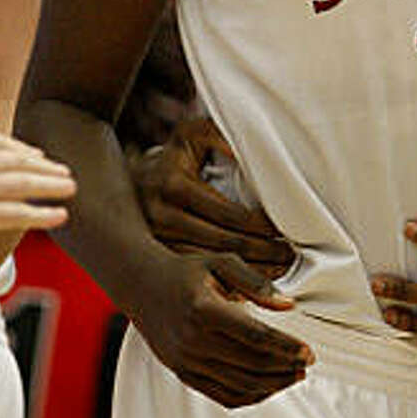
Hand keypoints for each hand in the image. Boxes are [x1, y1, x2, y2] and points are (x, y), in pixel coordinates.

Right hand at [0, 131, 74, 244]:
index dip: (19, 148)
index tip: (38, 153)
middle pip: (15, 160)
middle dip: (43, 165)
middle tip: (64, 172)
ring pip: (23, 182)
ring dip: (51, 184)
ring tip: (70, 188)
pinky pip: (17, 213)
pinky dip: (43, 214)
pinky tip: (60, 216)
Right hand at [131, 116, 293, 276]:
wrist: (126, 181)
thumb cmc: (175, 156)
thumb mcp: (194, 135)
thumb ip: (221, 135)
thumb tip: (251, 151)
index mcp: (173, 185)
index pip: (230, 214)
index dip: (262, 225)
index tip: (285, 229)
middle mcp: (160, 216)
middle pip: (225, 243)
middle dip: (263, 252)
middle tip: (290, 255)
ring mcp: (156, 241)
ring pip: (214, 265)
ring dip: (251, 272)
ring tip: (280, 270)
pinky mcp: (159, 258)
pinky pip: (201, 275)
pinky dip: (230, 281)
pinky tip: (252, 283)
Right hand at [132, 245, 313, 409]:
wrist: (139, 285)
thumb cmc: (184, 270)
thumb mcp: (220, 262)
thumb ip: (256, 283)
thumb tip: (289, 306)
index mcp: (204, 310)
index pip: (257, 337)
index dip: (287, 348)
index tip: (309, 352)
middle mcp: (192, 340)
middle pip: (252, 364)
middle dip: (285, 367)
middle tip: (307, 364)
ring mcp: (185, 361)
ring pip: (239, 385)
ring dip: (272, 385)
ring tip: (294, 376)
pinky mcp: (182, 373)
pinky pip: (221, 395)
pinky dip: (249, 396)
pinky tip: (269, 386)